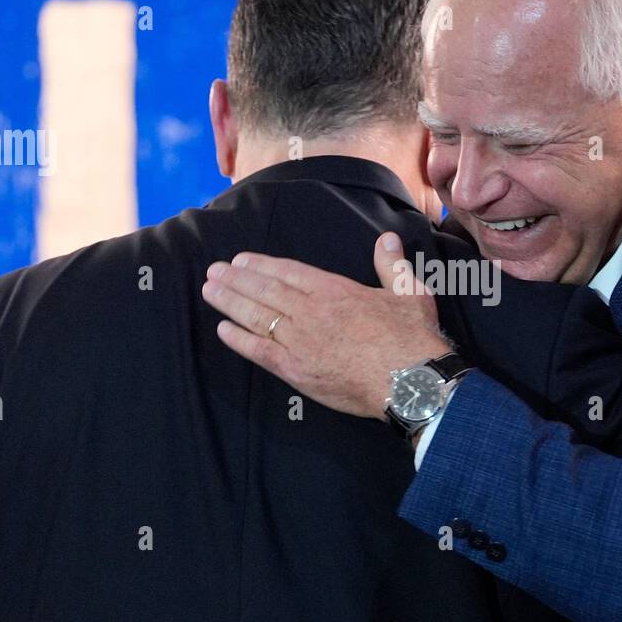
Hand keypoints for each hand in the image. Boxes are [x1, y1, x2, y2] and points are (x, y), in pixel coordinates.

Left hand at [202, 232, 451, 418]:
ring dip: (230, 302)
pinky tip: (222, 330)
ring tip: (209, 291)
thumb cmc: (412, 339)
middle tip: (213, 271)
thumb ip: (392, 265)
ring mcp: (300, 341)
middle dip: (236, 279)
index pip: (289, 272)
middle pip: (265, 290)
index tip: (241, 260)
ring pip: (257, 316)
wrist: (411, 382)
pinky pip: (259, 351)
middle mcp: (311, 311)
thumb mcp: (409, 292)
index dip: (261, 265)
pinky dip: (239, 339)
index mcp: (335, 290)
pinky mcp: (296, 370)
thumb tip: (387, 239)